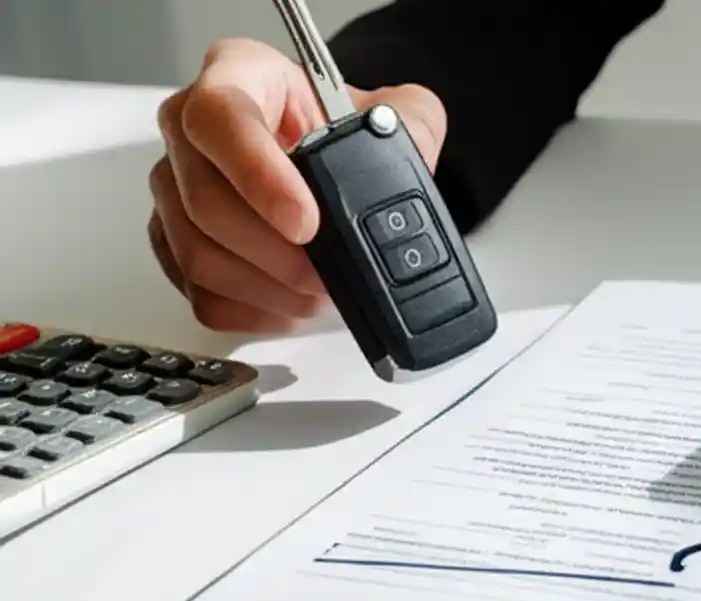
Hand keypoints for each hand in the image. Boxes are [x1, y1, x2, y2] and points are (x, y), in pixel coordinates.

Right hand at [148, 38, 446, 332]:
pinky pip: (198, 292)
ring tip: (316, 291)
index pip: (221, 116)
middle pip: (203, 200)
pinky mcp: (176, 242)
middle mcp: (190, 126)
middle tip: (324, 274)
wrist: (332, 157)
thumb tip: (409, 150)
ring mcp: (175, 187)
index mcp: (239, 74)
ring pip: (196, 254)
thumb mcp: (395, 110)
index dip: (258, 175)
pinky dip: (252, 310)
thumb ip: (409, 121)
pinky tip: (291, 303)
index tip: (306, 222)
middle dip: (275, 254)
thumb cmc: (346, 127)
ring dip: (266, 288)